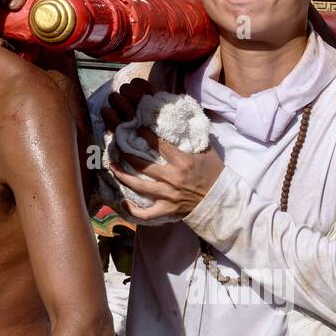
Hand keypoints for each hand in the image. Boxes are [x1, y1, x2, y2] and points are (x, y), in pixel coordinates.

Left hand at [101, 78, 223, 221]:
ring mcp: (168, 196)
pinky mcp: (167, 210)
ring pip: (139, 186)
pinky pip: (146, 213)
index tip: (137, 129)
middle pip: (143, 166)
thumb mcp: (208, 153)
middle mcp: (173, 179)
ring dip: (123, 176)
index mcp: (183, 163)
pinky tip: (122, 202)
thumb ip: (194, 140)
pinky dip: (133, 210)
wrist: (222, 202)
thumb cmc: (215, 176)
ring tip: (113, 168)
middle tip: (119, 147)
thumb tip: (185, 123)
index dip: (146, 136)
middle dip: (128, 155)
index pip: (160, 145)